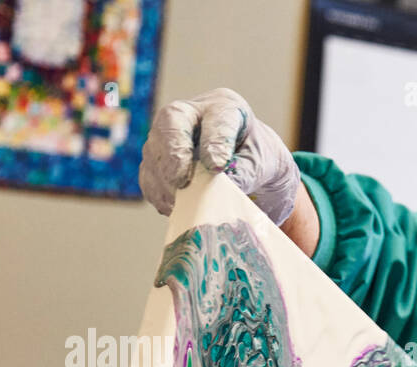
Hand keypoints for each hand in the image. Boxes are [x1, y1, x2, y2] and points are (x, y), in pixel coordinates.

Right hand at [139, 88, 300, 224]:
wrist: (252, 174)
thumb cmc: (261, 163)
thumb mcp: (268, 166)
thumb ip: (248, 172)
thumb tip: (226, 186)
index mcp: (226, 108)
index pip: (217, 117)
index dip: (214, 141)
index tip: (217, 166)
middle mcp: (193, 114)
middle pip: (171, 121)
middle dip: (174, 152)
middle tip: (181, 180)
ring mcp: (169, 135)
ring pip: (155, 149)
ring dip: (164, 179)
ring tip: (180, 201)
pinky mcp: (157, 161)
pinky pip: (148, 175)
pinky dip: (157, 193)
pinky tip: (172, 207)